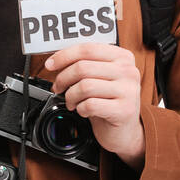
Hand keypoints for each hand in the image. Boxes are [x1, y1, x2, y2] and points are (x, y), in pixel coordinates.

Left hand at [44, 43, 144, 169]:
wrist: (124, 130)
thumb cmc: (108, 101)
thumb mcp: (100, 78)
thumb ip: (85, 65)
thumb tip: (56, 60)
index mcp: (122, 57)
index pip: (87, 49)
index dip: (64, 56)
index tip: (50, 64)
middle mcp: (128, 71)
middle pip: (83, 67)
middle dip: (63, 79)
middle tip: (58, 87)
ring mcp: (128, 91)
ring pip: (85, 86)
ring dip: (71, 96)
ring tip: (72, 102)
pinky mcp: (124, 110)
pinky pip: (91, 104)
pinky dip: (80, 109)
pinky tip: (83, 110)